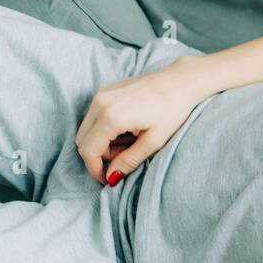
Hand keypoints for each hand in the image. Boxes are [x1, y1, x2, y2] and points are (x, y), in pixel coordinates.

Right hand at [75, 56, 204, 185]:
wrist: (179, 82)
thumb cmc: (172, 112)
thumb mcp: (153, 142)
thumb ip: (128, 160)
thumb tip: (111, 178)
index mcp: (111, 117)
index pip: (88, 150)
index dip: (95, 169)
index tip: (107, 180)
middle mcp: (99, 103)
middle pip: (82, 140)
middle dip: (99, 156)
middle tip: (124, 159)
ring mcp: (100, 94)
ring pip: (87, 128)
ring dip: (102, 143)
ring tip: (130, 143)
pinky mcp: (104, 90)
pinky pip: (94, 116)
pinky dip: (104, 129)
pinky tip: (128, 129)